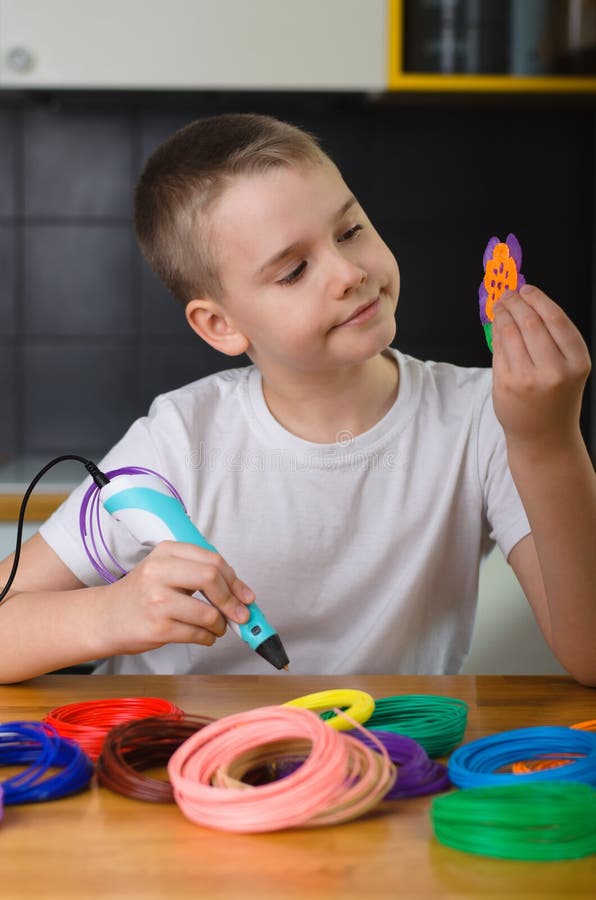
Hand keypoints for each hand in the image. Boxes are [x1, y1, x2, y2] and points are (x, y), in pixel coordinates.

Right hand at [96, 541, 253, 656]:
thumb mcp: (166, 571)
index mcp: (166, 551)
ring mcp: (156, 600)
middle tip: (240, 615)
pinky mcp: (157, 627)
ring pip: (208, 612)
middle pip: (212, 578)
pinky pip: (197, 634)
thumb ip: (200, 574)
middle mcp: (159, 571)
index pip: (213, 560)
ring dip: (221, 624)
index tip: (246, 596)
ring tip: (217, 627)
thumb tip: (241, 594)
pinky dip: (207, 637)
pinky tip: (203, 636)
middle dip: (232, 601)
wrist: (105, 618)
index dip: (235, 580)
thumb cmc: (142, 594)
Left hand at [492, 284, 590, 451]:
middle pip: (530, 323)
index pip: (556, 320)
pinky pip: (499, 351)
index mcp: (577, 362)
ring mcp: (528, 379)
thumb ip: (552, 339)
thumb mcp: (568, 369)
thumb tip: (525, 302)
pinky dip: (496, 334)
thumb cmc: (556, 398)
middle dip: (516, 303)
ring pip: (510, 334)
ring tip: (500, 306)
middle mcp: (555, 371)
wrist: (544, 436)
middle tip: (508, 294)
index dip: (538, 300)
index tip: (526, 289)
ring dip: (502, 315)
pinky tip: (497, 326)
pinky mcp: (506, 385)